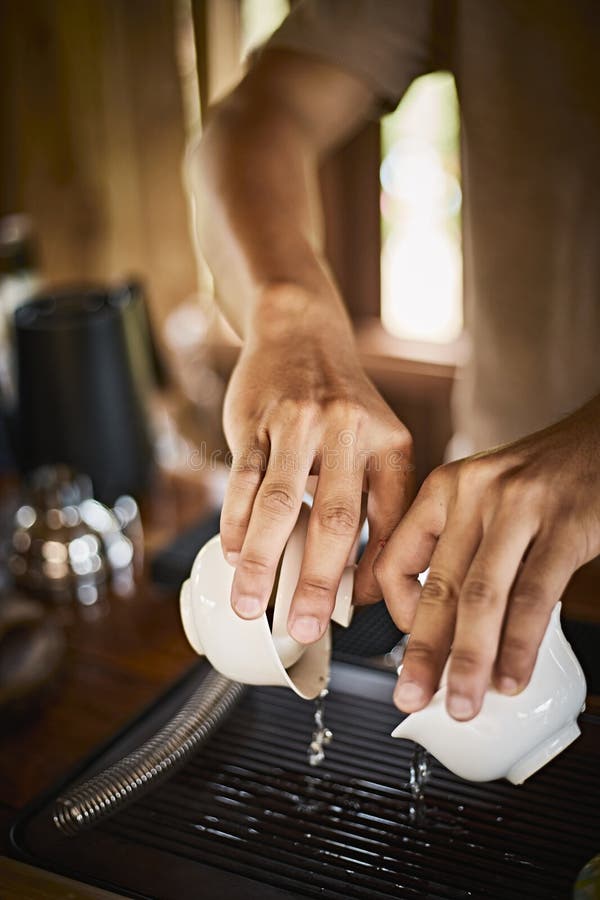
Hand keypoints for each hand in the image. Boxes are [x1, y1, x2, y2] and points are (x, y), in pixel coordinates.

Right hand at [220, 288, 412, 642]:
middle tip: (305, 628)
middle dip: (318, 582)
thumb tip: (364, 584)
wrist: (301, 333)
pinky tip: (233, 556)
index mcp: (390, 445)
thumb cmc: (343, 403)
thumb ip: (377, 503)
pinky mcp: (256, 421)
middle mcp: (349, 432)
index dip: (377, 575)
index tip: (358, 616)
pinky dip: (236, 523)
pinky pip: (244, 480)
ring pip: (279, 504)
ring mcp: (299, 424)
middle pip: (336, 520)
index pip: (390, 521)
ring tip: (251, 605)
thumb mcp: (379, 442)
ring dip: (262, 563)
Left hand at [375, 396, 599, 720]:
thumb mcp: (484, 497)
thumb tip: (435, 623)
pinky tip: (511, 677)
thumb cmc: (542, 479)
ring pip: (481, 596)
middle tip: (410, 697)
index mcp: (443, 489)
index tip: (407, 645)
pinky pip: (534, 595)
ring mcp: (519, 508)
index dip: (396, 612)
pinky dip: (519, 643)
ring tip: (462, 702)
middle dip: (422, 652)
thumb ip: (458, 547)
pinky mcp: (565, 525)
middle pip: (437, 585)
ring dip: (469, 658)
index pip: (397, 558)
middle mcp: (474, 494)